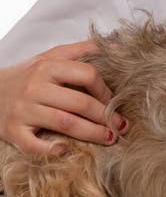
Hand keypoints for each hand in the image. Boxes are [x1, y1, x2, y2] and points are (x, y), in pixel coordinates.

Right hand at [0, 40, 126, 154]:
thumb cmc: (28, 75)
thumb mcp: (51, 57)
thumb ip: (82, 50)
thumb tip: (117, 46)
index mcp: (48, 66)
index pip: (87, 74)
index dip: (106, 90)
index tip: (117, 101)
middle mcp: (35, 87)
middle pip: (80, 103)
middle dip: (106, 116)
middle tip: (122, 126)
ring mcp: (23, 110)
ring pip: (65, 124)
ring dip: (92, 134)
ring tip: (110, 138)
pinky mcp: (12, 131)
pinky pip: (34, 145)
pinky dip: (52, 150)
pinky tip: (67, 150)